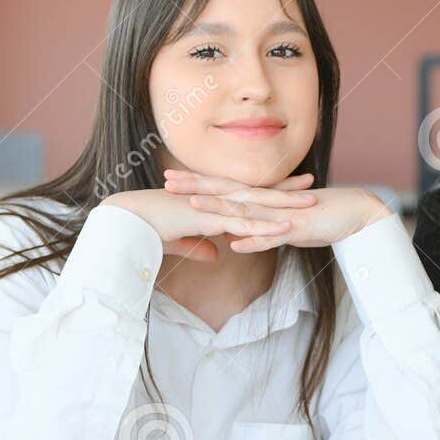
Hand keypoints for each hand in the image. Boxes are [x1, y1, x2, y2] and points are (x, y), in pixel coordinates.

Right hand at [101, 175, 314, 260]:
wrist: (127, 221)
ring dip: (285, 206)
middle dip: (286, 190)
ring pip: (257, 207)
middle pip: (257, 195)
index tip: (290, 187)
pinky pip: (243, 225)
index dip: (268, 191)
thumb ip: (200, 247)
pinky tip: (286, 228)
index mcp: (209, 201)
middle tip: (312, 184)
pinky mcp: (209, 220)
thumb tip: (217, 255)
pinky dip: (266, 227)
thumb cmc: (146, 229)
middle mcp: (215, 199)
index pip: (245, 194)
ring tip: (311, 205)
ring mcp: (214, 207)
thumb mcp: (179, 242)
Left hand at [163, 170, 390, 251]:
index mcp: (263, 200)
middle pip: (227, 193)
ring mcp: (281, 215)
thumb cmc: (320, 219)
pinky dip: (255, 241)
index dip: (197, 183)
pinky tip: (236, 244)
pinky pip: (273, 236)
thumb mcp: (282, 226)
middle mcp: (268, 203)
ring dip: (219, 208)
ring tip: (193, 205)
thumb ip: (258, 230)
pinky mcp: (297, 228)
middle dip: (196, 186)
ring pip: (245, 211)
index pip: (224, 189)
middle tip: (167, 180)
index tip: (170, 179)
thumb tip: (236, 237)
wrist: (355, 214)